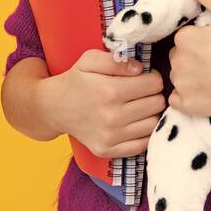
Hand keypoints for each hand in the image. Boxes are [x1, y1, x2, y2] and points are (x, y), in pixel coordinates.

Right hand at [45, 49, 165, 155]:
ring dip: (149, 114)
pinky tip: (134, 123)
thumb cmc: (75, 81)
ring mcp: (110, 137)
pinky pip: (142, 144)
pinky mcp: (107, 150)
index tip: (143, 78)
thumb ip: (116, 60)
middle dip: (152, 95)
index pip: (154, 84)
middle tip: (140, 92)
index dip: (152, 77)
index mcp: (110, 91)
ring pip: (153, 124)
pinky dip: (143, 133)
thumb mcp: (90, 60)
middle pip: (157, 104)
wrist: (53, 108)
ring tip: (137, 107)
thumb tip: (140, 69)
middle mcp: (112, 116)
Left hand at [167, 0, 210, 117]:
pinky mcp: (185, 104)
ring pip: (180, 76)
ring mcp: (180, 84)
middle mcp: (177, 60)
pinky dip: (189, 97)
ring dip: (192, 77)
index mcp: (186, 37)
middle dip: (194, 58)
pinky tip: (208, 93)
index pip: (185, 37)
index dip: (203, 41)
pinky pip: (178, 99)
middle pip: (180, 56)